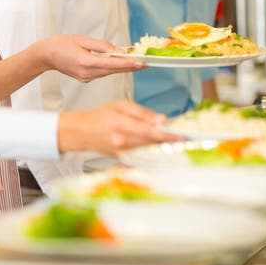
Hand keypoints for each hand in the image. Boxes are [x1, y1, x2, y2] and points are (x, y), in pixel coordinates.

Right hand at [41, 35, 143, 82]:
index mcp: (86, 62)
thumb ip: (101, 45)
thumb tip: (117, 50)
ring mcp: (86, 78)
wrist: (45, 55)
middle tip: (146, 64)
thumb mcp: (82, 39)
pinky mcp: (85, 78)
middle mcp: (87, 73)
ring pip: (109, 73)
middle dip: (130, 67)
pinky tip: (119, 65)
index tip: (141, 63)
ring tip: (137, 64)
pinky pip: (102, 73)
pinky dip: (111, 69)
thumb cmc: (61, 44)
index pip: (112, 64)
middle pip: (113, 70)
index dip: (128, 64)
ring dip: (122, 69)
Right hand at [57, 99, 180, 154]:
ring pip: (149, 151)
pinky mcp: (123, 158)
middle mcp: (122, 141)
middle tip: (182, 138)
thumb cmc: (101, 116)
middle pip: (152, 143)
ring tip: (172, 142)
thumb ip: (142, 112)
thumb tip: (161, 120)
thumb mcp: (121, 105)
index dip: (166, 135)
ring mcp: (122, 152)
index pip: (149, 131)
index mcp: (122, 124)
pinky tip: (159, 149)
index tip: (180, 136)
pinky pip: (142, 156)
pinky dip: (153, 153)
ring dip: (162, 147)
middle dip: (168, 141)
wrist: (83, 131)